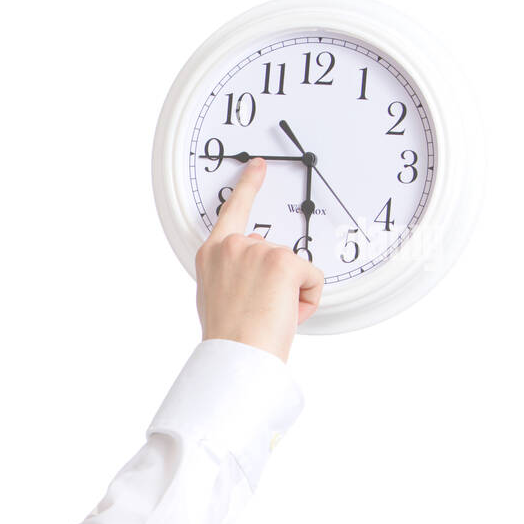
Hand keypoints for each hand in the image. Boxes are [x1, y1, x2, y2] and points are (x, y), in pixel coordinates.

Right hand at [193, 158, 324, 364]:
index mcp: (211, 255)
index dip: (248, 186)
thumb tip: (256, 270)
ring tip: (268, 317)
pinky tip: (286, 315)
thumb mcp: (216, 299)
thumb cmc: (228, 338)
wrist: (235, 357)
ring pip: (295, 269)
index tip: (259, 167)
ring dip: (291, 296)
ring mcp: (258, 250)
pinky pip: (312, 279)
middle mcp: (231, 246)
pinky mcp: (283, 261)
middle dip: (277, 282)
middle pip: (275, 253)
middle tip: (259, 310)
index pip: (232, 210)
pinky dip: (307, 302)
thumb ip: (233, 274)